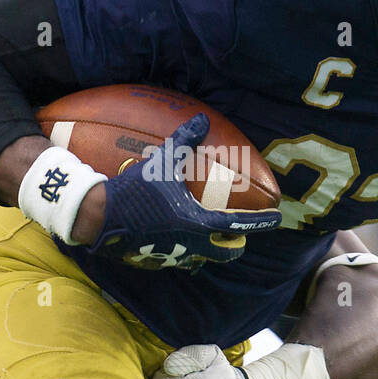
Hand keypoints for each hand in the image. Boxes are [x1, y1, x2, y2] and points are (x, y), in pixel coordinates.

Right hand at [88, 114, 279, 269]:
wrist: (101, 217)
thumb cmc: (135, 189)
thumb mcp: (162, 162)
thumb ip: (184, 140)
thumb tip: (202, 119)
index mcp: (197, 222)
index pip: (238, 225)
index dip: (260, 223)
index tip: (276, 221)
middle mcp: (190, 244)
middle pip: (223, 253)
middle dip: (234, 248)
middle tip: (238, 240)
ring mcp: (171, 256)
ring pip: (198, 259)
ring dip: (206, 250)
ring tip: (206, 239)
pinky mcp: (153, 260)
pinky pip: (174, 258)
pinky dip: (180, 251)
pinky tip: (172, 239)